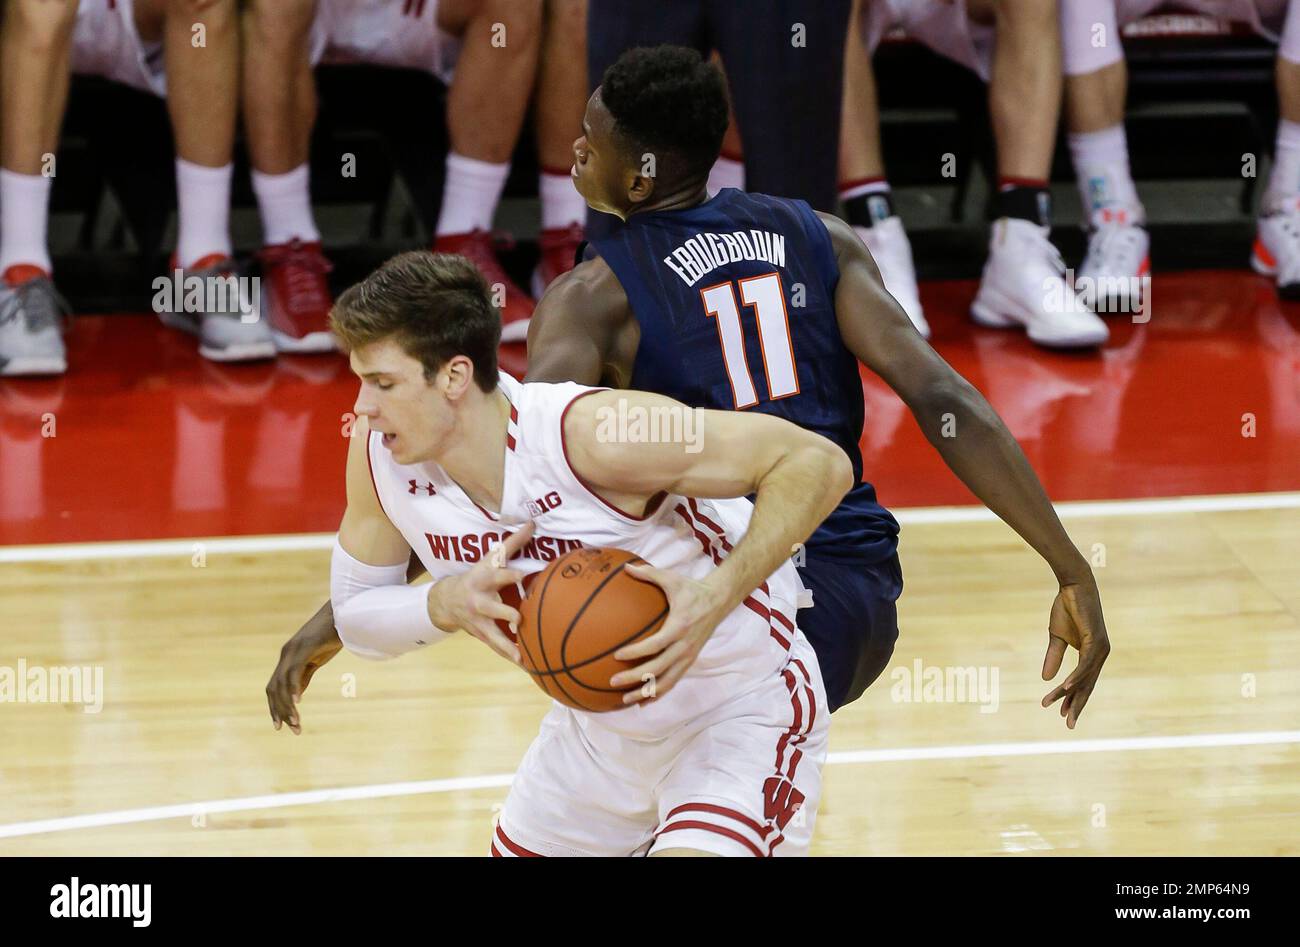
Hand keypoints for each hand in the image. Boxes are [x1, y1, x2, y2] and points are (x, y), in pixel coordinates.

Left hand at [267, 607, 343, 734]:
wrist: (345, 612)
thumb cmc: (333, 633)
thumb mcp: (316, 659)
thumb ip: (304, 675)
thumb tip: (296, 694)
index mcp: (288, 658)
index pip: (274, 688)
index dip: (275, 707)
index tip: (281, 726)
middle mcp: (286, 654)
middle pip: (273, 689)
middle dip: (280, 711)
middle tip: (291, 729)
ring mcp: (293, 650)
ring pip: (282, 684)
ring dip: (288, 705)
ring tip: (296, 722)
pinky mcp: (304, 647)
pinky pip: (294, 672)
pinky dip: (293, 688)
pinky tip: (297, 701)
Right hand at [429, 521, 534, 664]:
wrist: (448, 600)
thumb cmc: (478, 575)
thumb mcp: (490, 558)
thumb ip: (513, 543)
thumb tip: (533, 523)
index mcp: (484, 578)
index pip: (497, 574)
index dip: (509, 574)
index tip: (522, 575)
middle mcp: (479, 600)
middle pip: (493, 608)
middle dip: (506, 614)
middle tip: (520, 618)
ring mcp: (478, 620)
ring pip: (493, 634)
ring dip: (507, 645)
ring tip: (523, 657)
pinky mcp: (481, 634)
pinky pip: (496, 647)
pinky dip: (509, 655)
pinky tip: (526, 664)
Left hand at [609, 563, 730, 705]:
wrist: (720, 600)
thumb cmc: (692, 589)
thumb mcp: (672, 579)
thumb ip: (648, 573)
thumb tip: (625, 567)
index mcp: (679, 626)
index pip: (655, 644)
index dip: (636, 652)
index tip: (616, 655)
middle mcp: (685, 645)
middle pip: (658, 668)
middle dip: (635, 678)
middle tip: (613, 681)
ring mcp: (689, 655)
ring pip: (667, 681)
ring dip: (646, 692)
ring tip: (625, 700)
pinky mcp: (690, 660)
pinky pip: (673, 681)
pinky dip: (659, 693)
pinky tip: (643, 701)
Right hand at [1041, 575, 1110, 728]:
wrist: (1073, 586)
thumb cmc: (1066, 608)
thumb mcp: (1056, 637)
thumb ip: (1054, 657)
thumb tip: (1046, 678)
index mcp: (1092, 655)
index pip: (1082, 683)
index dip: (1072, 699)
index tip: (1061, 714)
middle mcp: (1100, 655)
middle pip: (1087, 687)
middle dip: (1076, 706)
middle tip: (1069, 725)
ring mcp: (1100, 649)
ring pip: (1085, 679)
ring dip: (1070, 695)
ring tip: (1062, 710)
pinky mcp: (1096, 641)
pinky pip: (1085, 665)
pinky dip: (1075, 677)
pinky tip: (1065, 687)